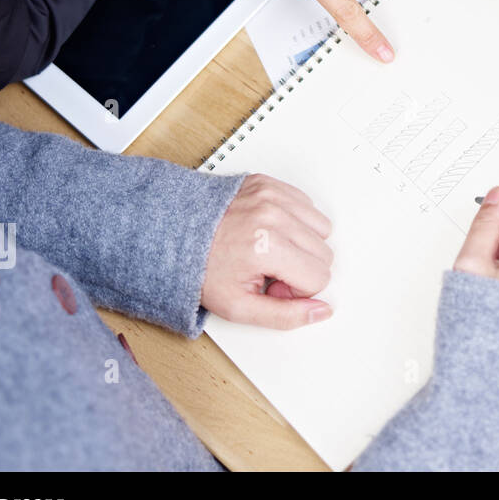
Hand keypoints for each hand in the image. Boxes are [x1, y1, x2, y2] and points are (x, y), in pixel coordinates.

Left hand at [201, 174, 333, 328]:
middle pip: (324, 253)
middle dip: (302, 268)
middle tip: (269, 270)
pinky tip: (270, 231)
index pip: (319, 277)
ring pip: (322, 228)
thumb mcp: (238, 307)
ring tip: (270, 250)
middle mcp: (274, 216)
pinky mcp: (270, 184)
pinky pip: (307, 205)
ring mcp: (273, 196)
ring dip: (303, 244)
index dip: (297, 290)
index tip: (272, 286)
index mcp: (266, 247)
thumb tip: (321, 310)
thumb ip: (285, 315)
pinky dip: (296, 221)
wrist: (173, 234)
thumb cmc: (201, 268)